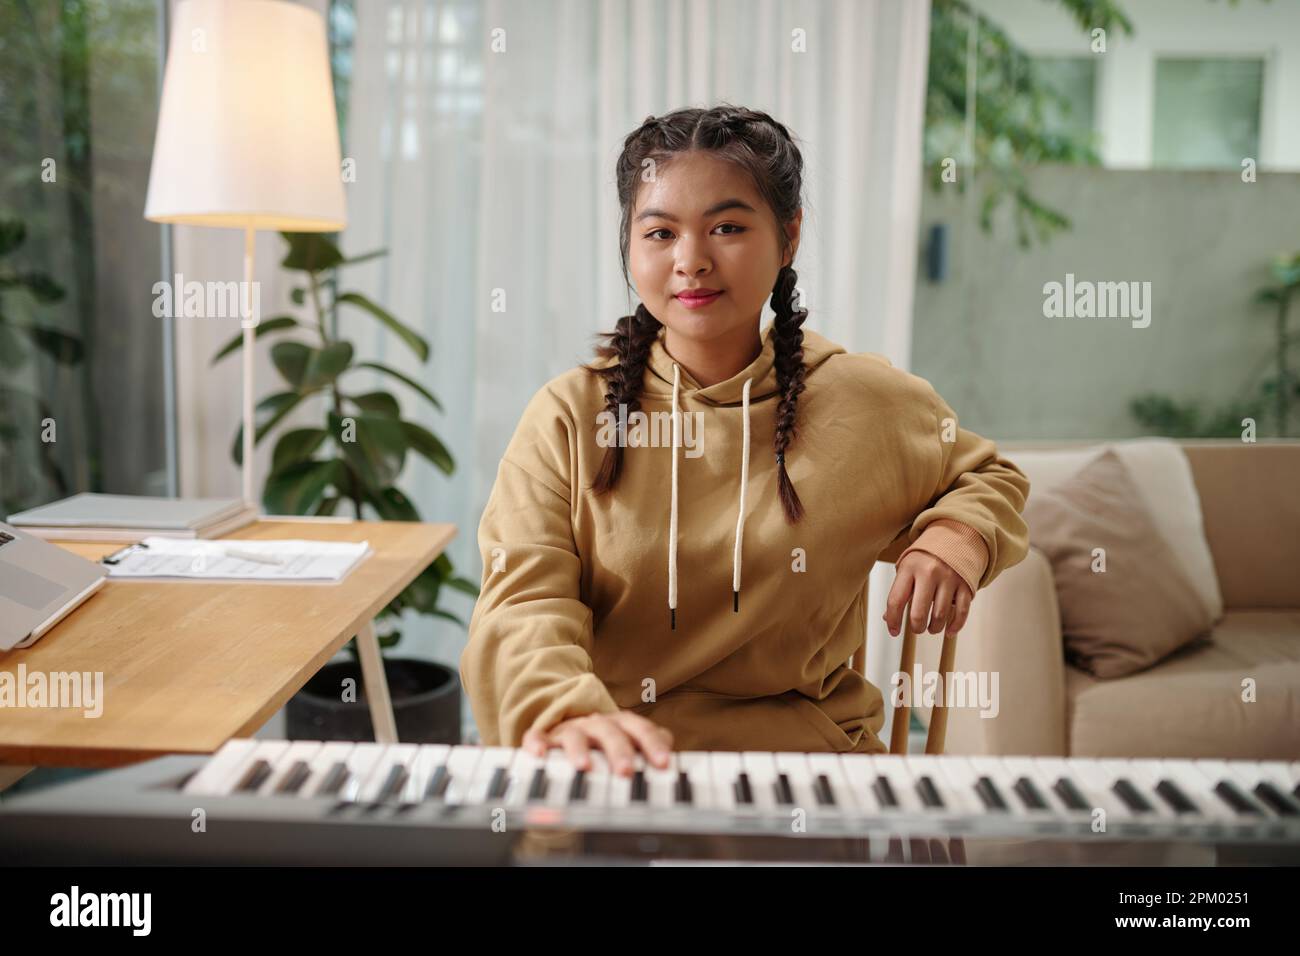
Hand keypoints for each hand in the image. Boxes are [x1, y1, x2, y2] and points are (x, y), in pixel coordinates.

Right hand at [521, 710, 673, 776]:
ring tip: (584, 766)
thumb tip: (673, 761)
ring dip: (579, 749)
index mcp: (621, 724)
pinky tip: (538, 755)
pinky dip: (537, 744)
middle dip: (619, 750)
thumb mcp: (629, 743)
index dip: (652, 744)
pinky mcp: (545, 738)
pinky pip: (537, 737)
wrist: (568, 725)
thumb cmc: (604, 742)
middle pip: (609, 731)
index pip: (640, 729)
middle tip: (625, 771)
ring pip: (575, 734)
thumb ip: (650, 747)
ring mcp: (570, 730)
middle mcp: (596, 724)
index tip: (663, 763)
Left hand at [883, 550, 972, 638]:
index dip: (893, 620)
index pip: (896, 600)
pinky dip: (955, 625)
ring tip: (931, 628)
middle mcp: (929, 572)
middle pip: (919, 612)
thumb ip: (898, 591)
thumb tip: (888, 618)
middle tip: (916, 629)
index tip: (894, 631)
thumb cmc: (924, 558)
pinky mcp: (966, 584)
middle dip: (916, 627)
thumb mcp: (906, 568)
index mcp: (909, 568)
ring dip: (934, 628)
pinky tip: (948, 631)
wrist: (953, 536)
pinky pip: (961, 611)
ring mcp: (949, 578)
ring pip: (940, 615)